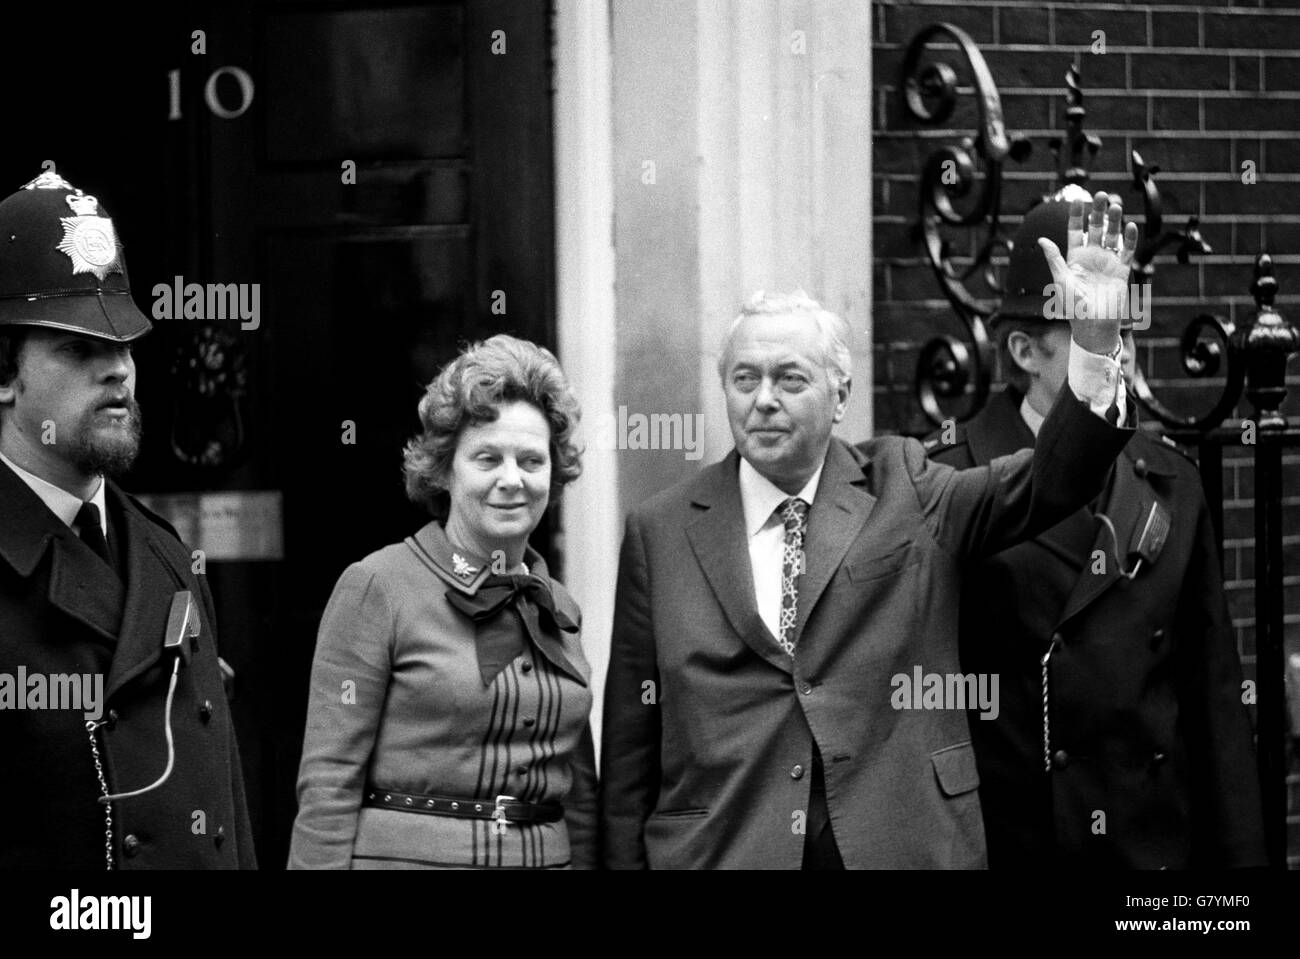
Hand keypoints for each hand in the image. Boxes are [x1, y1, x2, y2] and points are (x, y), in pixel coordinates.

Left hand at [1037, 190, 1138, 354]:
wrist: (1092, 324)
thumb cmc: (1072, 306)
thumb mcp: (1061, 279)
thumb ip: (1054, 258)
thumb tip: (1041, 240)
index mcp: (1074, 258)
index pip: (1075, 231)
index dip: (1077, 215)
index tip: (1077, 198)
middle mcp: (1091, 257)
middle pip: (1095, 229)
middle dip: (1098, 212)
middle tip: (1101, 195)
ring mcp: (1107, 262)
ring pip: (1111, 236)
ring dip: (1114, 221)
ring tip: (1115, 206)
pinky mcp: (1121, 270)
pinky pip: (1127, 251)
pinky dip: (1129, 239)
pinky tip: (1129, 226)